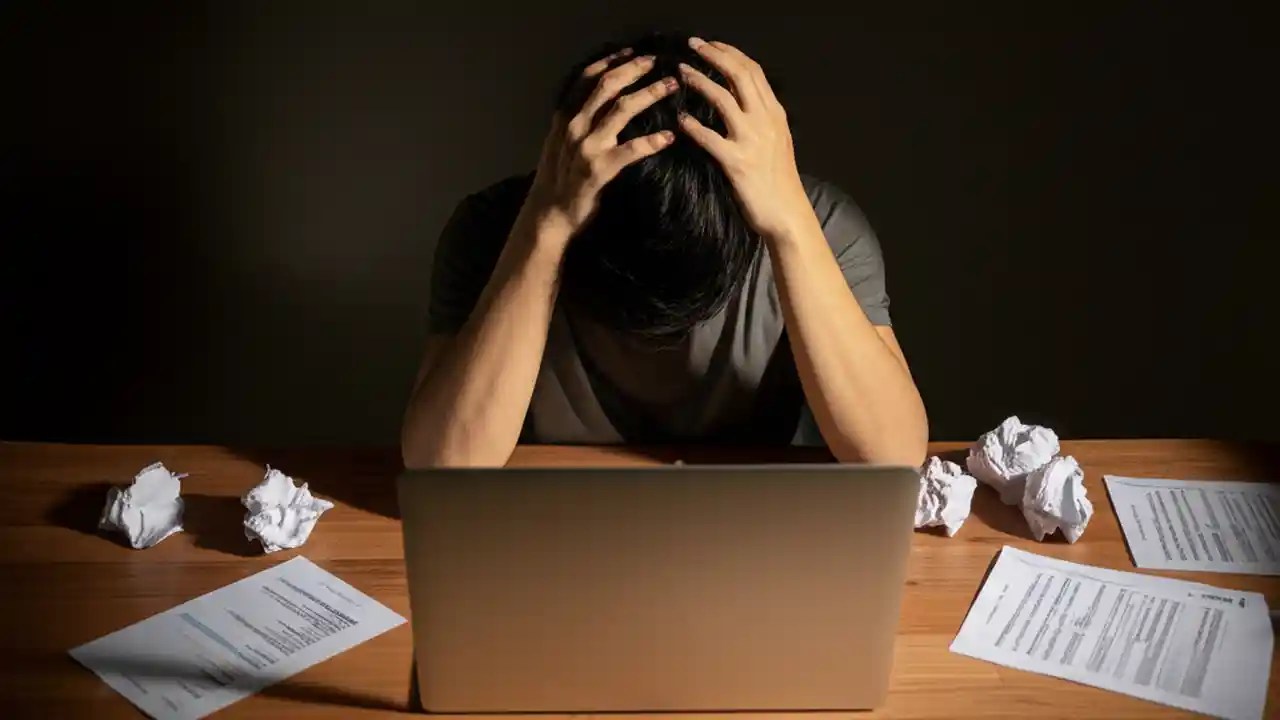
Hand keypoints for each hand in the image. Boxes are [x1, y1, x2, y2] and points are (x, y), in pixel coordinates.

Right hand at [520, 50, 678, 249]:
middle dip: (634, 70)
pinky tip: (669, 137)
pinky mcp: (600, 169)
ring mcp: (587, 147)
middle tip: (658, 63)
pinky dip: (652, 141)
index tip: (633, 52)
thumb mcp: (561, 143)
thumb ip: (577, 121)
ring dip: (649, 94)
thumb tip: (601, 102)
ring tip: (670, 86)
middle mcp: (574, 127)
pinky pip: (631, 150)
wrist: (551, 214)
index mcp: (566, 118)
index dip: (611, 62)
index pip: (587, 79)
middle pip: (607, 86)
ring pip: (621, 109)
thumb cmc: (560, 179)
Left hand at [677, 38, 812, 241]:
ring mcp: (751, 140)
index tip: (710, 44)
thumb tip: (741, 98)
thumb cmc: (779, 180)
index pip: (753, 71)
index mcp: (775, 113)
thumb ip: (762, 118)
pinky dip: (692, 126)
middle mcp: (765, 121)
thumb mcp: (778, 140)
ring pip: (723, 99)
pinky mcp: (737, 162)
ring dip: (699, 81)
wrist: (787, 214)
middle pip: (739, 75)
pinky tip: (679, 120)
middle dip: (713, 55)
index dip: (730, 52)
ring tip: (681, 73)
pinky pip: (709, 138)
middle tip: (692, 45)